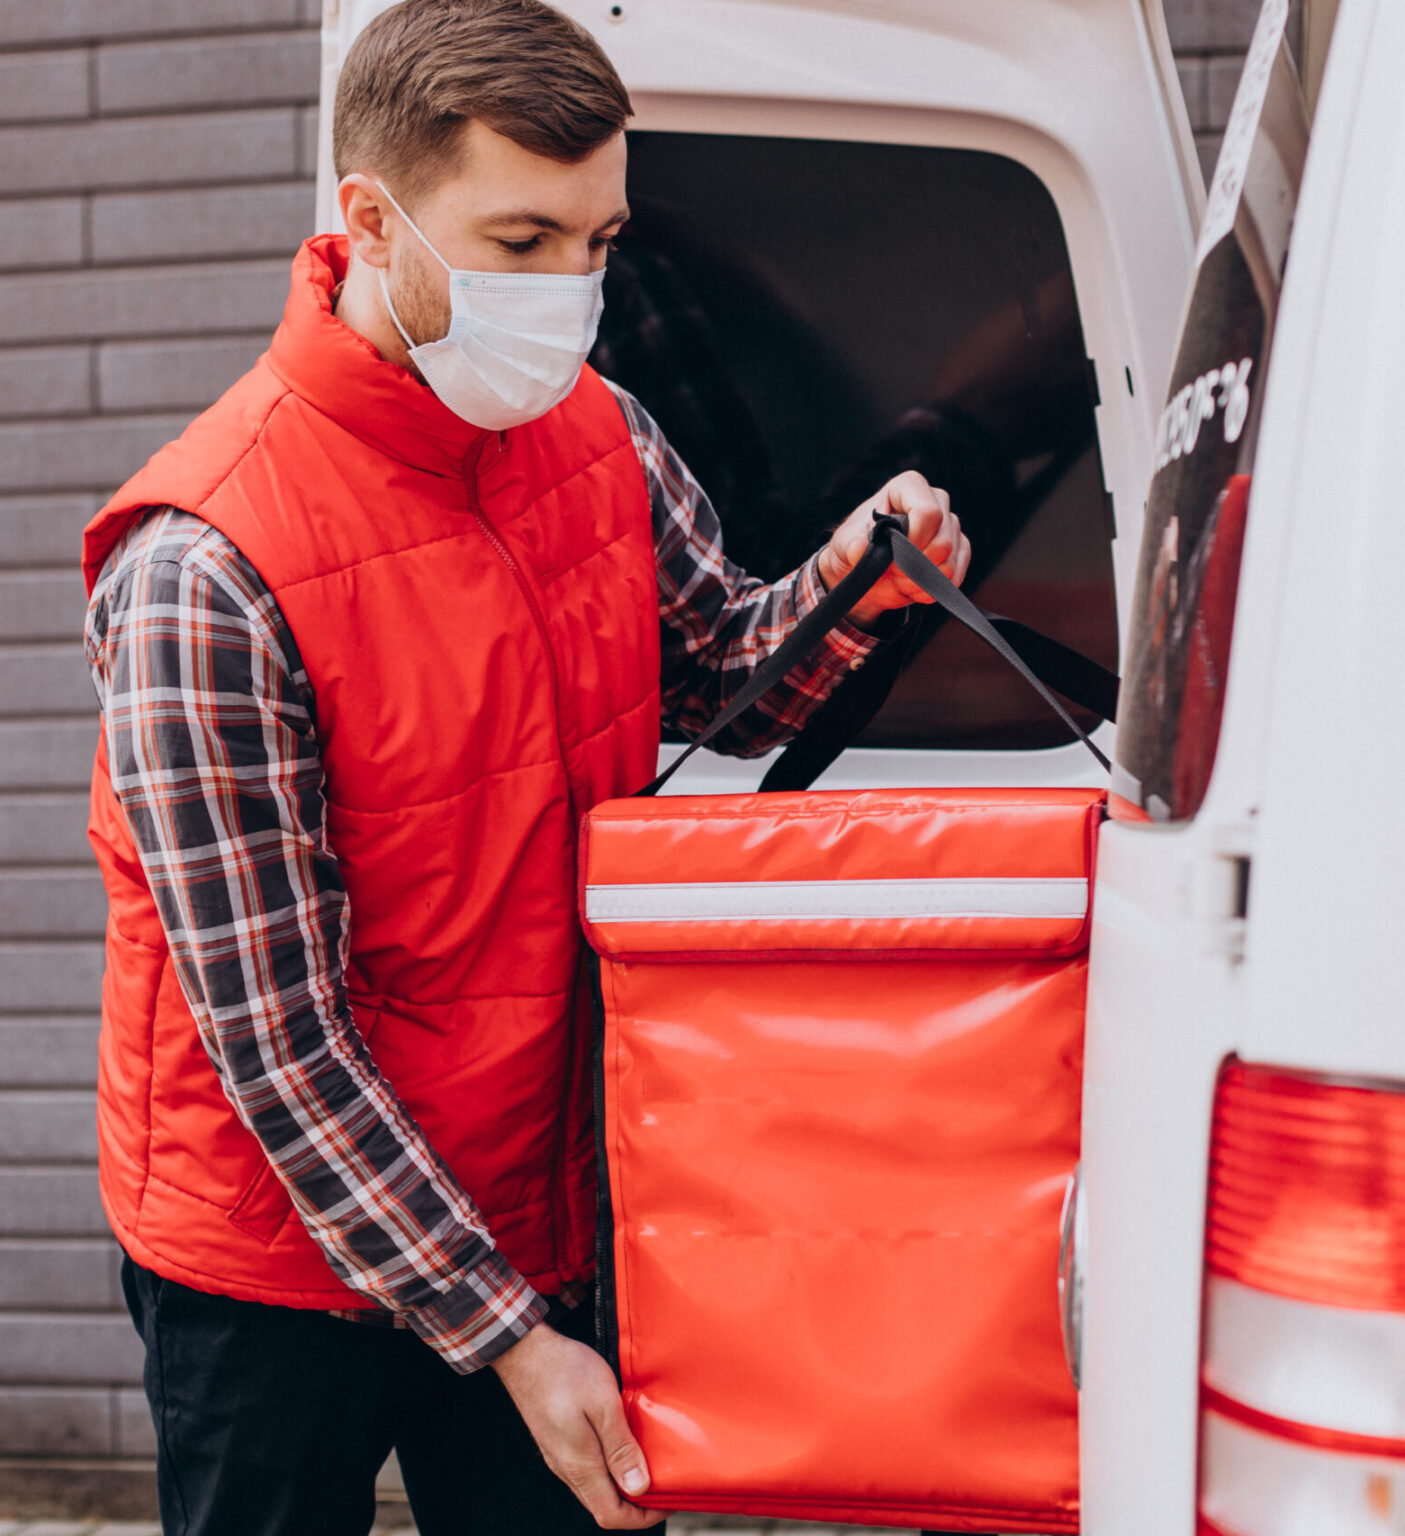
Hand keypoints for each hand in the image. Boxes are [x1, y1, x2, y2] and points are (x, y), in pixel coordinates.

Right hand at [491, 1322, 666, 1528]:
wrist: (525, 1350)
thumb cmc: (565, 1371)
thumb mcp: (603, 1404)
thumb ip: (620, 1448)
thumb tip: (639, 1488)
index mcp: (579, 1466)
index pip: (611, 1516)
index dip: (642, 1517)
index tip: (667, 1500)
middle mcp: (566, 1469)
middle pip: (604, 1506)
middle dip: (636, 1503)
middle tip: (664, 1480)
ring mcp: (559, 1456)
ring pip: (595, 1488)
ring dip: (622, 1484)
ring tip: (648, 1461)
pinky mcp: (556, 1442)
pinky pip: (586, 1469)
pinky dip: (609, 1467)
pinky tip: (622, 1443)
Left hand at [816, 471, 970, 629]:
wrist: (867, 571)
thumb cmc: (856, 546)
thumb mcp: (844, 544)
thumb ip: (851, 545)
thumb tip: (858, 548)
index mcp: (908, 487)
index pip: (927, 511)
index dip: (914, 540)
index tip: (894, 557)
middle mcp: (936, 501)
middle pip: (943, 541)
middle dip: (915, 567)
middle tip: (892, 572)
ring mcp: (950, 525)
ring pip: (950, 561)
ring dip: (921, 580)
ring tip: (900, 579)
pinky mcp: (959, 549)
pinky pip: (956, 575)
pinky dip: (933, 588)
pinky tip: (914, 586)